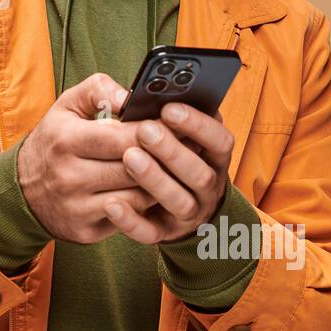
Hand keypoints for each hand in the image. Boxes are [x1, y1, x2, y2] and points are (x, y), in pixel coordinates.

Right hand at [16, 73, 163, 242]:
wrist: (23, 189)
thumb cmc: (54, 140)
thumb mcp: (67, 105)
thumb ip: (99, 89)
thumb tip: (130, 97)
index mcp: (66, 141)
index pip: (122, 137)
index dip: (154, 130)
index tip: (177, 124)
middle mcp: (69, 177)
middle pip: (134, 168)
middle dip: (165, 156)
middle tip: (190, 145)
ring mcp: (77, 208)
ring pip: (138, 196)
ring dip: (160, 182)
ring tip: (176, 167)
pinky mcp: (86, 232)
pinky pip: (130, 218)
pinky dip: (145, 204)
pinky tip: (155, 189)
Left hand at [103, 102, 234, 244]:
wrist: (160, 201)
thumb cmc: (158, 150)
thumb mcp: (166, 127)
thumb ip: (157, 109)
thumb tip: (133, 97)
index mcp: (212, 156)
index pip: (220, 141)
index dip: (199, 125)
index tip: (169, 108)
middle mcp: (207, 185)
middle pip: (200, 173)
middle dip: (173, 151)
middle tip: (145, 130)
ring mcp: (187, 212)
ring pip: (180, 202)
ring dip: (156, 180)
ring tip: (130, 157)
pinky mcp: (163, 233)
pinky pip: (150, 232)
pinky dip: (131, 220)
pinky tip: (111, 203)